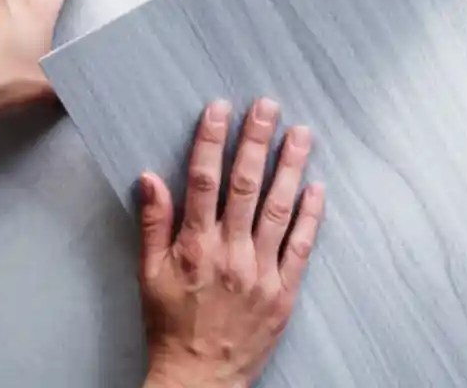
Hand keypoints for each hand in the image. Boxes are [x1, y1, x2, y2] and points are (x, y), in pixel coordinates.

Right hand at [138, 98, 325, 387]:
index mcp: (195, 246)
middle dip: (256, 142)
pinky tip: (316, 188)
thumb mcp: (149, 275)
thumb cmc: (170, 326)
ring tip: (300, 134)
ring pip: (278, 209)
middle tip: (268, 106)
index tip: (219, 110)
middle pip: (245, 186)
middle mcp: (230, 253)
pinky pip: (300, 247)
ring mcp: (261, 272)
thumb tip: (149, 178)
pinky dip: (309, 216)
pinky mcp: (283, 292)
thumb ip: (153, 224)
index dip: (211, 141)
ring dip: (290, 168)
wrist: (199, 378)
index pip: (203, 181)